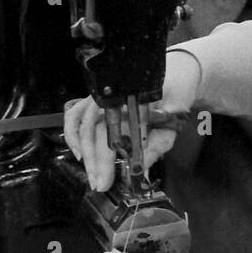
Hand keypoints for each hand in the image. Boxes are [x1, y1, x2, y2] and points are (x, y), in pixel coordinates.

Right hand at [64, 50, 201, 190]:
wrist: (178, 68)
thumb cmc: (177, 92)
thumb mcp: (175, 118)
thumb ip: (159, 143)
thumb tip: (138, 168)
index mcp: (131, 98)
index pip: (112, 130)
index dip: (106, 158)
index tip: (106, 179)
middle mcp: (111, 94)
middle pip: (95, 131)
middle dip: (95, 162)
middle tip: (99, 185)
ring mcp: (102, 94)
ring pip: (83, 125)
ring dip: (84, 152)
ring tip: (91, 174)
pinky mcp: (97, 97)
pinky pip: (76, 114)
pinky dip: (74, 134)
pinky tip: (80, 153)